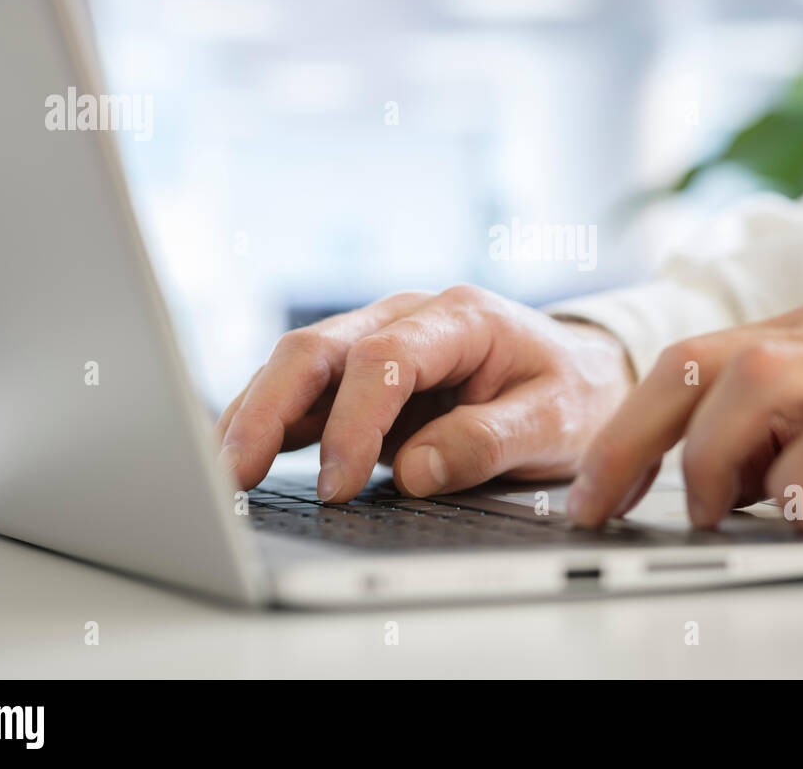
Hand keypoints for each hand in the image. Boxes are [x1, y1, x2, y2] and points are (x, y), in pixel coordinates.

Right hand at [215, 286, 633, 501]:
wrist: (582, 372)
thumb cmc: (571, 391)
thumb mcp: (555, 420)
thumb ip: (488, 441)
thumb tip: (416, 471)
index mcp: (460, 317)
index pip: (385, 359)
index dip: (353, 422)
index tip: (338, 484)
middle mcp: (407, 317)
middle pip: (318, 349)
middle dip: (269, 409)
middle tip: (235, 473)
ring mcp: (379, 340)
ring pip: (298, 366)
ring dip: (255, 415)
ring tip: (221, 472)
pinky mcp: (363, 375)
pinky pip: (306, 392)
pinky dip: (269, 422)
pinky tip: (240, 457)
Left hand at [566, 297, 802, 557]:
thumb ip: (797, 417)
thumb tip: (717, 473)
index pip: (695, 357)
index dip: (628, 422)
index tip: (595, 483)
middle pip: (701, 362)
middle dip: (630, 437)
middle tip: (602, 505)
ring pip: (755, 383)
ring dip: (712, 457)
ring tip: (714, 513)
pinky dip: (802, 488)